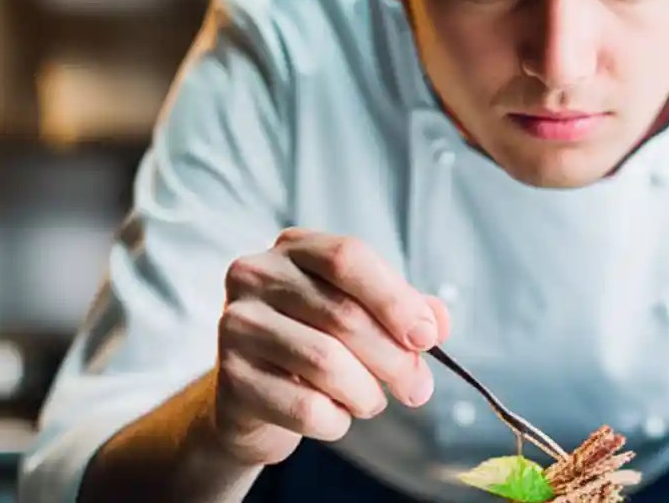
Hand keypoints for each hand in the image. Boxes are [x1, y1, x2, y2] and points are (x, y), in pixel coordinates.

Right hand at [208, 227, 451, 464]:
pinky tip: (334, 415)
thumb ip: (404, 311)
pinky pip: (305, 407)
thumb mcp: (362, 316)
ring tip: (371, 402)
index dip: (395, 298)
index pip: (348, 257)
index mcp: (294, 248)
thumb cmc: (315, 345)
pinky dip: (336, 420)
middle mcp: (256, 275)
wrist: (254, 398)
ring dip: (366, 393)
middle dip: (395, 359)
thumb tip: (437, 323)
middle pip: (343, 314)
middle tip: (418, 389)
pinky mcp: (231, 378)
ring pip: (325, 363)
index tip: (428, 337)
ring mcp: (236, 325)